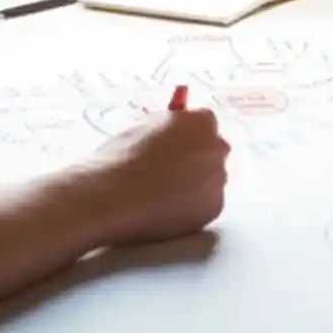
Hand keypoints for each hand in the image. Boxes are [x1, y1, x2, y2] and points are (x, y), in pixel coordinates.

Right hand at [86, 108, 229, 244]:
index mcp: (200, 121)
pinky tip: (166, 210)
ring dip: (195, 185)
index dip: (186, 137)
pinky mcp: (215, 207)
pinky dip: (192, 208)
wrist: (113, 197)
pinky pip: (207, 205)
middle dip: (196, 160)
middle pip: (212, 151)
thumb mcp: (142, 128)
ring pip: (211, 180)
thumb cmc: (118, 159)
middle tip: (168, 173)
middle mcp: (216, 147)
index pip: (203, 124)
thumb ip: (165, 129)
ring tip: (162, 195)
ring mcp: (218, 178)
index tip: (174, 147)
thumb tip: (170, 136)